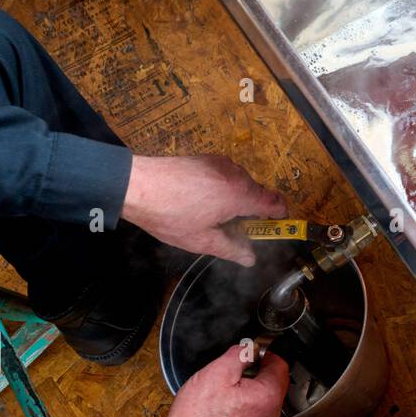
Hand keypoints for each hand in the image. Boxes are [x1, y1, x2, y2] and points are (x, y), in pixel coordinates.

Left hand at [121, 155, 285, 265]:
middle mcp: (236, 175)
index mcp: (240, 195)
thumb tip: (250, 257)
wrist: (136, 184)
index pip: (276, 203)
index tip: (273, 228)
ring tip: (211, 216)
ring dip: (235, 200)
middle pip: (258, 194)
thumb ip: (232, 249)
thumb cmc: (168, 214)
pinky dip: (222, 188)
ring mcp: (221, 163)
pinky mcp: (207, 158)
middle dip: (252, 213)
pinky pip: (225, 175)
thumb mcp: (201, 240)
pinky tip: (201, 201)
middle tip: (232, 230)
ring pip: (241, 184)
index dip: (279, 217)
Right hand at [135, 345, 288, 416]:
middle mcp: (270, 414)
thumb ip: (240, 354)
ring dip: (250, 384)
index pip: (280, 365)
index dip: (267, 352)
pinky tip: (224, 400)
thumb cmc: (197, 416)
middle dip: (259, 369)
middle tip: (237, 365)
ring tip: (227, 383)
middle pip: (274, 381)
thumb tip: (250, 348)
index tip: (253, 349)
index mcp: (268, 397)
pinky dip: (244, 400)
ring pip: (263, 395)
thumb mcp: (218, 371)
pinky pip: (254, 409)